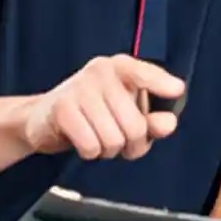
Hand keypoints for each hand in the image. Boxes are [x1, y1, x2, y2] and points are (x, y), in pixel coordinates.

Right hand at [22, 54, 184, 160]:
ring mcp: (79, 88)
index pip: (144, 73)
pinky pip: (91, 146)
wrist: (43, 118)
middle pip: (135, 125)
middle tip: (121, 142)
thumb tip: (169, 123)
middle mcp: (100, 72)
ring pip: (114, 140)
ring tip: (99, 138)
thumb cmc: (92, 114)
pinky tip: (83, 141)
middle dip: (131, 145)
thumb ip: (151, 119)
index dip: (162, 83)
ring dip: (109, 150)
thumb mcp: (125, 114)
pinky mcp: (62, 109)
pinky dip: (90, 152)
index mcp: (120, 67)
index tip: (177, 90)